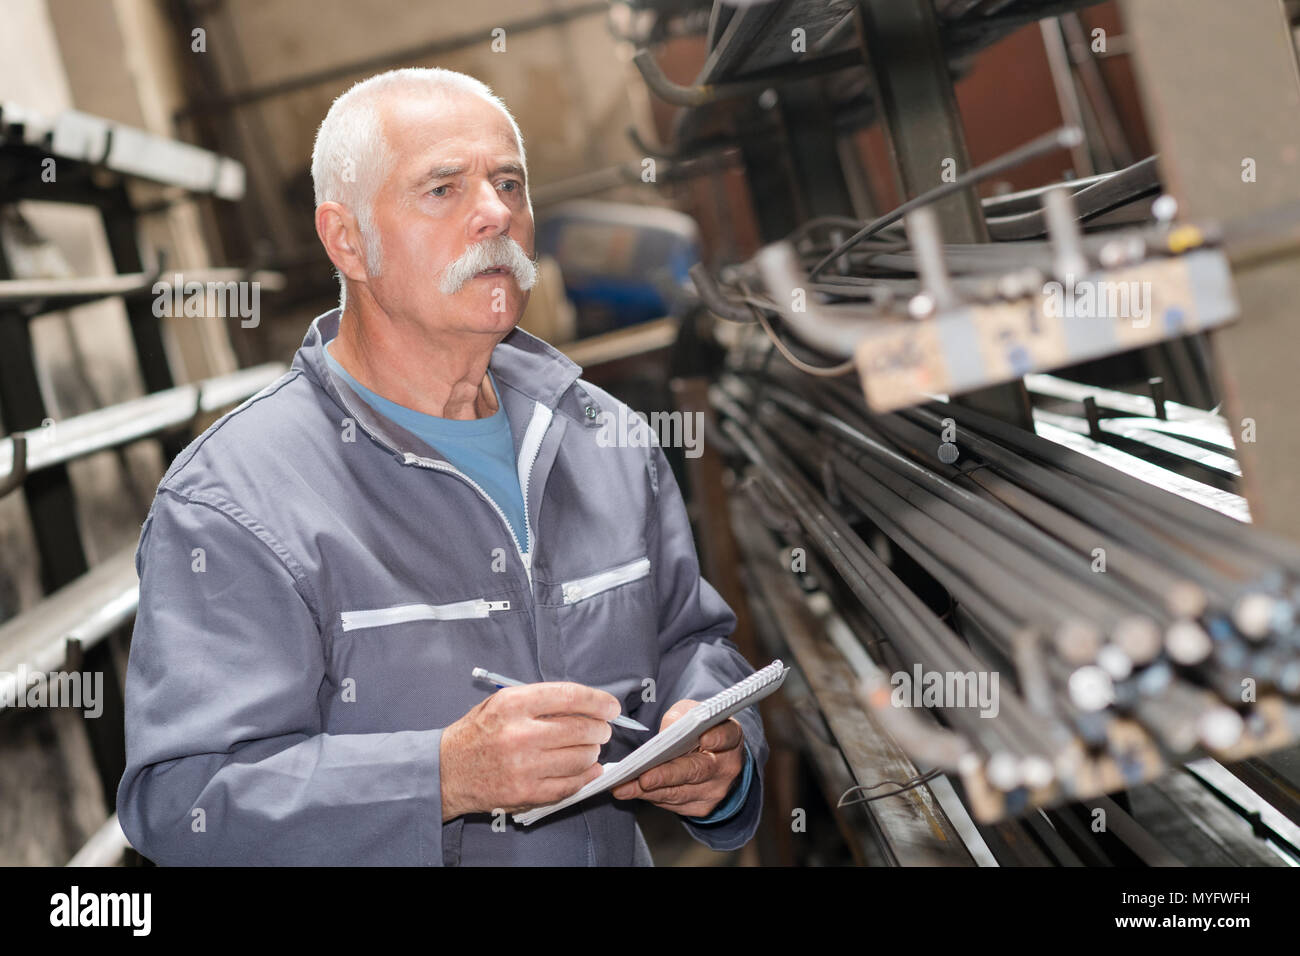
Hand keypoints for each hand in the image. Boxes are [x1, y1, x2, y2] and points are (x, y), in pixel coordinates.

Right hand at [440, 682, 619, 820]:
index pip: (570, 697)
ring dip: (592, 753)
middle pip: (581, 729)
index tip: (611, 707)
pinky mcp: (527, 793)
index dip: (598, 702)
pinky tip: (587, 770)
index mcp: (513, 704)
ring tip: (588, 749)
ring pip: (581, 758)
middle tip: (601, 731)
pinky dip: (586, 777)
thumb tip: (587, 705)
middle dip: (600, 730)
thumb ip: (542, 700)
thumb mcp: (503, 703)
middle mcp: (519, 734)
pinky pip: (571, 785)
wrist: (448, 770)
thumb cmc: (479, 732)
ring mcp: (524, 767)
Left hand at [610, 699, 744, 817]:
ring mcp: (716, 790)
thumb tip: (666, 731)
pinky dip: (651, 797)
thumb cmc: (700, 730)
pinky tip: (631, 791)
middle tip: (644, 777)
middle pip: (698, 771)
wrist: (715, 758)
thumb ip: (680, 717)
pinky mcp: (702, 807)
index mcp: (730, 737)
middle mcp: (727, 766)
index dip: (717, 738)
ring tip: (623, 786)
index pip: (727, 736)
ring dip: (650, 791)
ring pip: (681, 793)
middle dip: (668, 775)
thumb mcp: (691, 713)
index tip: (705, 738)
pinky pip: (674, 804)